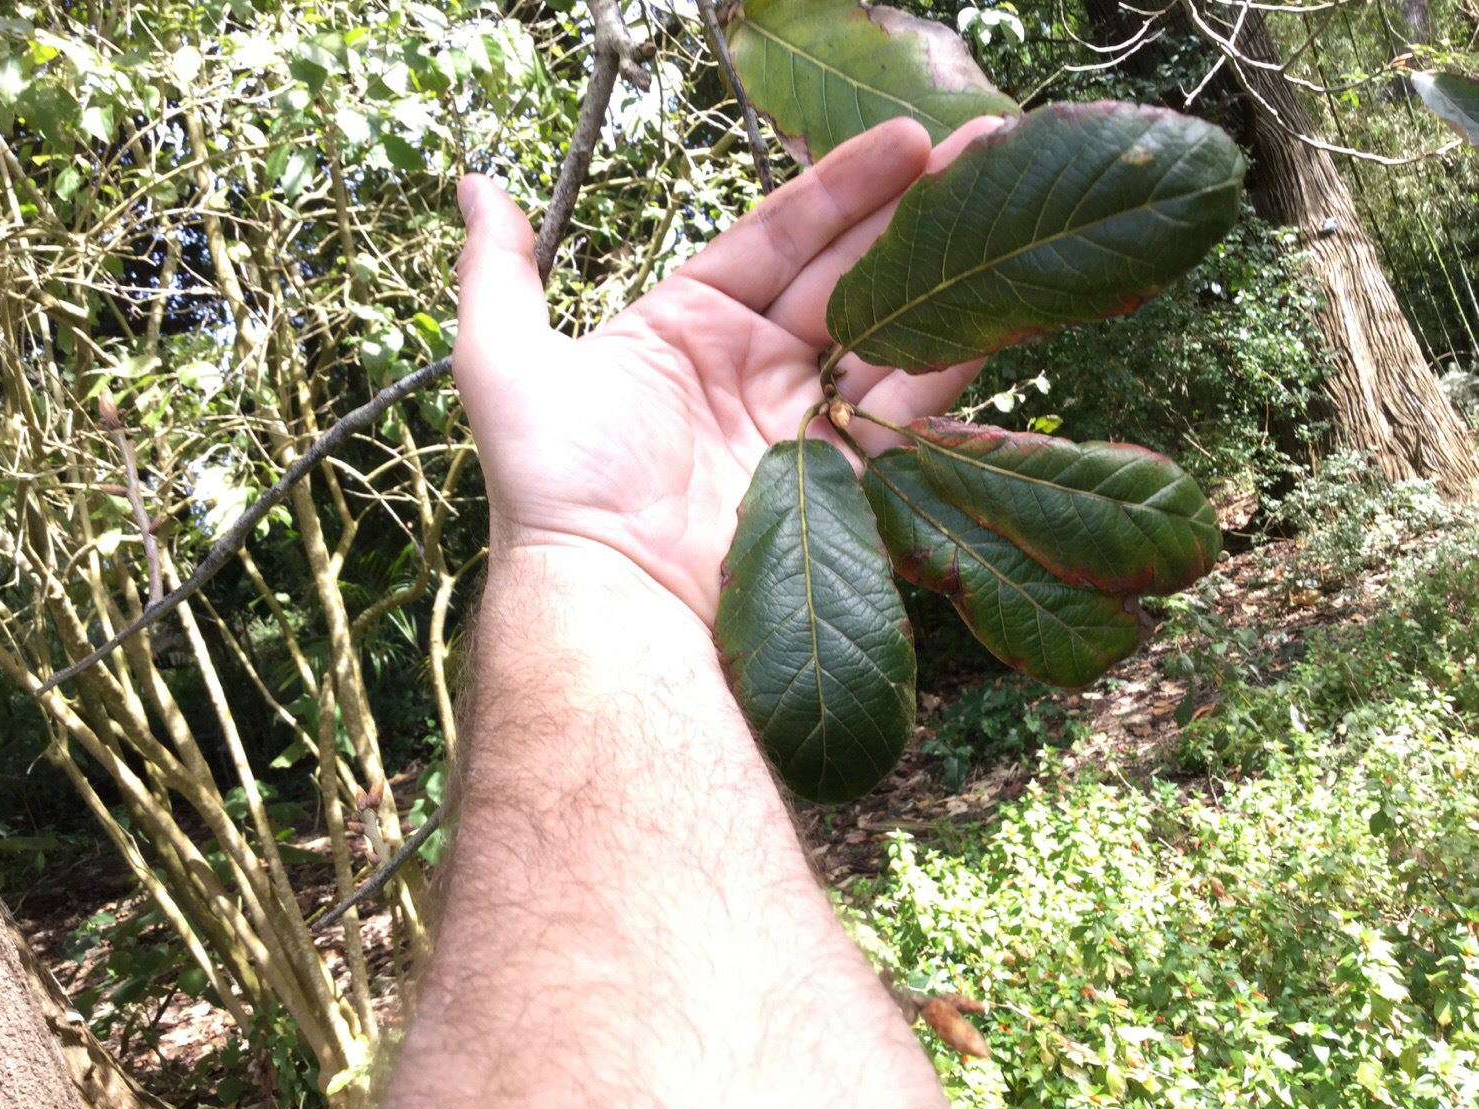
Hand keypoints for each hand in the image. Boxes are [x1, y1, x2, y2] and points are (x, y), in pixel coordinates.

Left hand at [454, 115, 1001, 624]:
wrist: (611, 596)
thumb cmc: (554, 483)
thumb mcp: (504, 361)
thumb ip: (502, 272)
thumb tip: (475, 185)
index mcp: (688, 329)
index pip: (776, 239)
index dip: (838, 188)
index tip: (905, 140)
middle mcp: (753, 373)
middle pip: (845, 275)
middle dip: (910, 211)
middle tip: (981, 145)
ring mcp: (804, 428)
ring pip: (888, 332)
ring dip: (946, 271)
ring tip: (1005, 204)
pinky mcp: (844, 484)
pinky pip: (911, 414)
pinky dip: (958, 365)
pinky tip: (1005, 305)